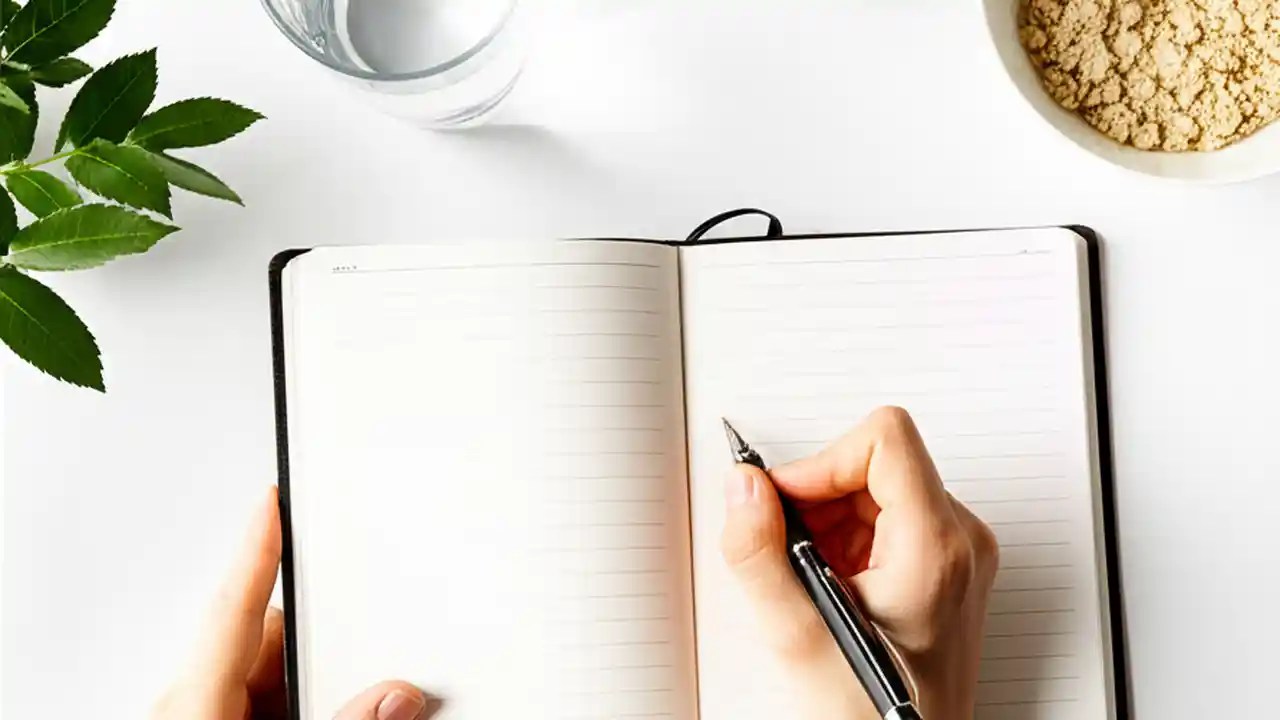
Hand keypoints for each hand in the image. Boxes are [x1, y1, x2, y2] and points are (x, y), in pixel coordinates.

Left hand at [152, 487, 433, 719]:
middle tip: (361, 668)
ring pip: (271, 671)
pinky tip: (332, 711)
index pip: (234, 607)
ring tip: (349, 705)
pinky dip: (301, 702)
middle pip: (265, 639)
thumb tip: (397, 695)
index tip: (272, 499)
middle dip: (318, 649)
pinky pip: (263, 697)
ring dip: (312, 686)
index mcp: (196, 701)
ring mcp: (205, 714)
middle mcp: (194, 703)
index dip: (257, 548)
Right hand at [721, 407, 998, 719]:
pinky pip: (886, 518)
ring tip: (810, 580)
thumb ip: (759, 553)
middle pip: (877, 462)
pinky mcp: (944, 566)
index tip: (786, 501)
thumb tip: (744, 488)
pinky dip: (845, 540)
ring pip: (877, 488)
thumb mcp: (797, 637)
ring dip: (828, 521)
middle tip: (786, 549)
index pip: (884, 438)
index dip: (821, 461)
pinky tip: (830, 587)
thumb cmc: (870, 717)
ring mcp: (957, 553)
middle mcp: (960, 540)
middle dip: (818, 497)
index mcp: (937, 547)